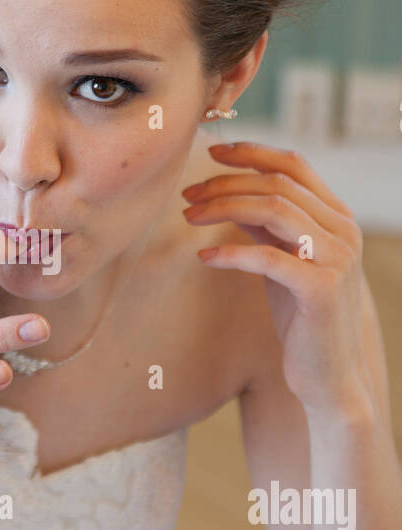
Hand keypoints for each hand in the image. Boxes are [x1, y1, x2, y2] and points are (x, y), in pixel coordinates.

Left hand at [181, 141, 370, 413]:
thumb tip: (231, 193)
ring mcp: (337, 259)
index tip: (212, 154)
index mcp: (337, 217)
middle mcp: (343, 231)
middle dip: (225, 184)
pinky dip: (232, 253)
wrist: (329, 376)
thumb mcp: (283, 261)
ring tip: (188, 217)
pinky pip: (269, 258)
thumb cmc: (302, 317)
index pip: (295, 165)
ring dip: (223, 208)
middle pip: (277, 185)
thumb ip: (267, 227)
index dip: (252, 153)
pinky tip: (205, 257)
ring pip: (273, 211)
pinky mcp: (321, 290)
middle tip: (187, 195)